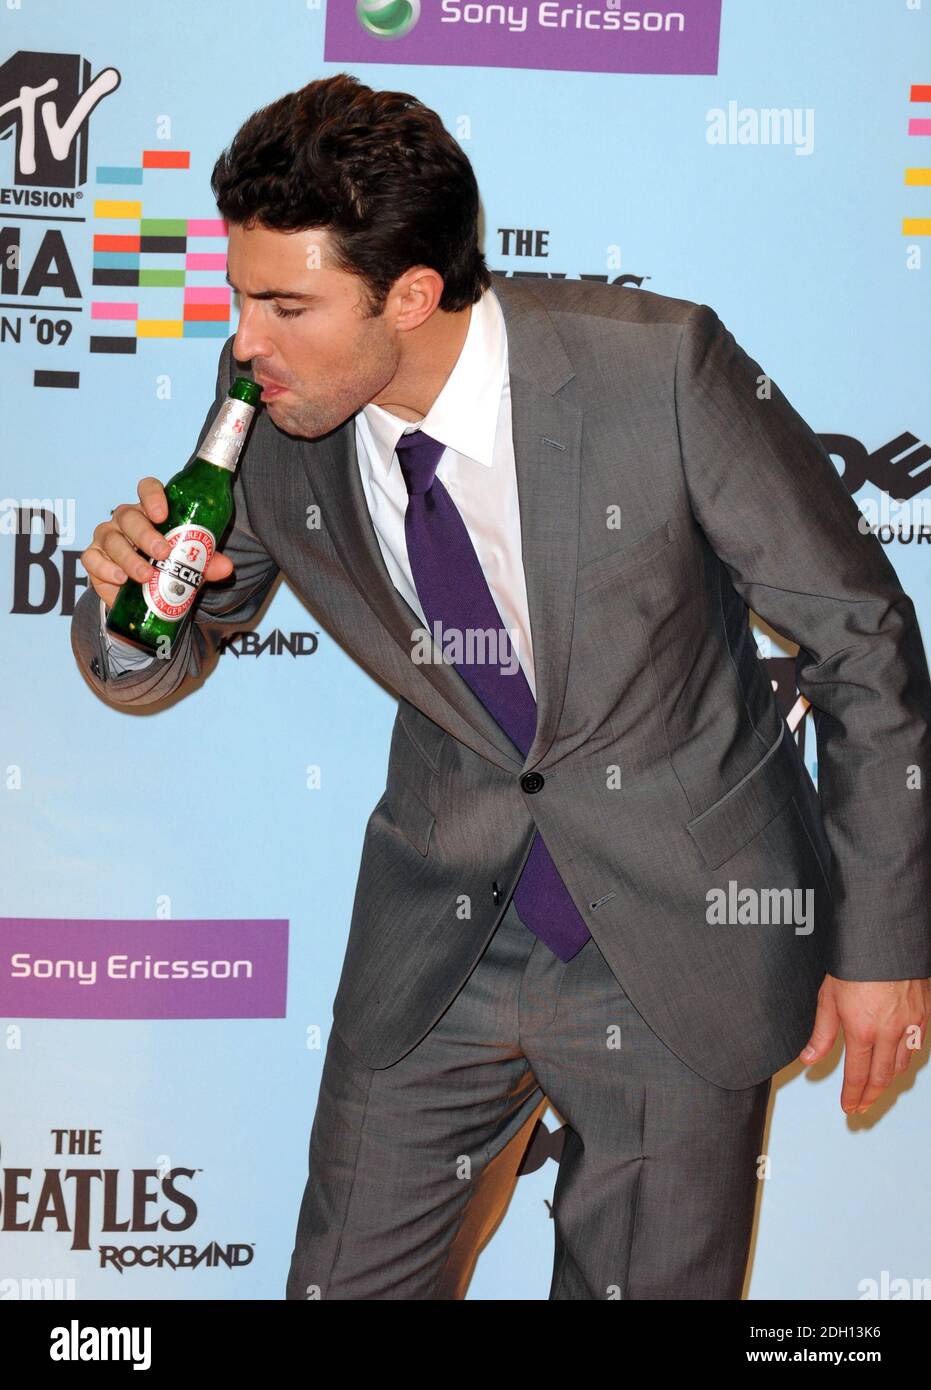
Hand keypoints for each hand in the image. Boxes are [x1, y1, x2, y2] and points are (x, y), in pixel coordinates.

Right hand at [80, 476, 233, 606]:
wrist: (147, 591)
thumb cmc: (170, 565)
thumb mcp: (191, 564)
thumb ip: (207, 563)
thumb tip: (225, 567)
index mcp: (152, 511)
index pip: (147, 488)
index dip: (153, 496)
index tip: (162, 514)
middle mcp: (127, 519)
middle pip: (128, 515)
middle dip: (145, 534)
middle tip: (163, 553)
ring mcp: (108, 537)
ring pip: (110, 538)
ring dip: (128, 557)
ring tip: (145, 575)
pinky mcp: (95, 559)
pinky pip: (92, 560)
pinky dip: (105, 569)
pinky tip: (120, 580)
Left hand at [799, 975, 929, 1113]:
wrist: (883, 939)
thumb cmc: (852, 963)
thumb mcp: (828, 998)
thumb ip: (821, 1033)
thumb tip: (808, 1059)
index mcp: (862, 1031)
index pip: (857, 1075)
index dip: (852, 1095)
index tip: (848, 1107)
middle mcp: (889, 1033)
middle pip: (882, 1077)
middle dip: (870, 1096)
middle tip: (862, 1108)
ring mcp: (909, 1024)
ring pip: (902, 1065)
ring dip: (888, 1081)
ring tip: (877, 1089)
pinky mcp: (922, 1014)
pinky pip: (915, 1046)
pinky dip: (906, 1060)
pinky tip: (898, 1062)